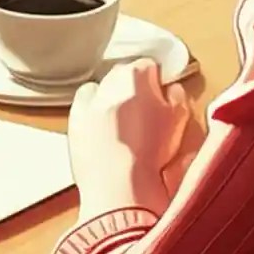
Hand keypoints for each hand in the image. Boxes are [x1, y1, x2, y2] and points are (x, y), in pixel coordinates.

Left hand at [69, 59, 191, 176]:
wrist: (120, 188)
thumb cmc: (151, 155)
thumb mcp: (180, 120)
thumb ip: (178, 96)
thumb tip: (171, 90)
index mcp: (135, 77)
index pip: (148, 65)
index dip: (157, 81)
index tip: (161, 95)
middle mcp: (107, 84)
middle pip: (122, 75)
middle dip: (133, 88)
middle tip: (145, 112)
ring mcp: (87, 103)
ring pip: (100, 91)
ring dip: (110, 99)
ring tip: (124, 125)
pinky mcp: (74, 122)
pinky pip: (84, 109)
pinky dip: (92, 115)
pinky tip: (105, 134)